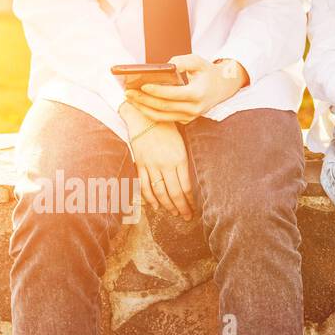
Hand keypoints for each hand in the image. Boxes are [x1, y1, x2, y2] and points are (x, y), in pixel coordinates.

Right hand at [121, 103, 194, 219]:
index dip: (191, 201)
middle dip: (182, 207)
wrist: (144, 117)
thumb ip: (184, 164)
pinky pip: (144, 185)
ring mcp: (151, 165)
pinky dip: (150, 198)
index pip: (187, 187)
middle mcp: (166, 164)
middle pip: (174, 193)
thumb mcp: (182, 144)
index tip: (195, 209)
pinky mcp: (140, 164)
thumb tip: (188, 184)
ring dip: (168, 205)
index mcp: (180, 159)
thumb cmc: (167, 129)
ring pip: (160, 192)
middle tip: (186, 217)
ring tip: (174, 213)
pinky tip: (156, 206)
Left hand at [124, 54, 248, 123]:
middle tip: (127, 93)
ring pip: (162, 117)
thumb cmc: (207, 72)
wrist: (222, 87)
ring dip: (144, 109)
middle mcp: (194, 109)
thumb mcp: (198, 61)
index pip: (173, 94)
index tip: (142, 85)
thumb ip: (183, 61)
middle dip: (143, 100)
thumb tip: (167, 65)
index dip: (156, 91)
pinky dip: (151, 112)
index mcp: (198, 94)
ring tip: (130, 100)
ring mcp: (190, 116)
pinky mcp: (186, 120)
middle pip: (164, 107)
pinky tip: (140, 104)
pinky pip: (166, 119)